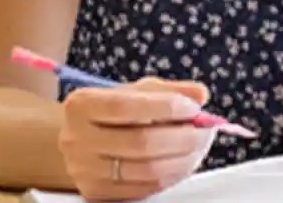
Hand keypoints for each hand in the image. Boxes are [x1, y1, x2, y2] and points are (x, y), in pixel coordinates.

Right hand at [59, 77, 217, 200]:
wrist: (83, 143)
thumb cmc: (116, 112)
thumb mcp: (138, 91)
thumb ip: (170, 90)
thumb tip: (201, 95)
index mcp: (82, 105)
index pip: (126, 107)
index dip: (167, 107)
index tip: (194, 108)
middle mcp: (75, 139)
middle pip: (141, 142)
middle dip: (184, 137)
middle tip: (206, 131)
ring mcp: (83, 171)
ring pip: (147, 170)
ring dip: (184, 159)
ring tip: (200, 146)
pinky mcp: (96, 194)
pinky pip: (145, 189)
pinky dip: (172, 176)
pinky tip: (183, 162)